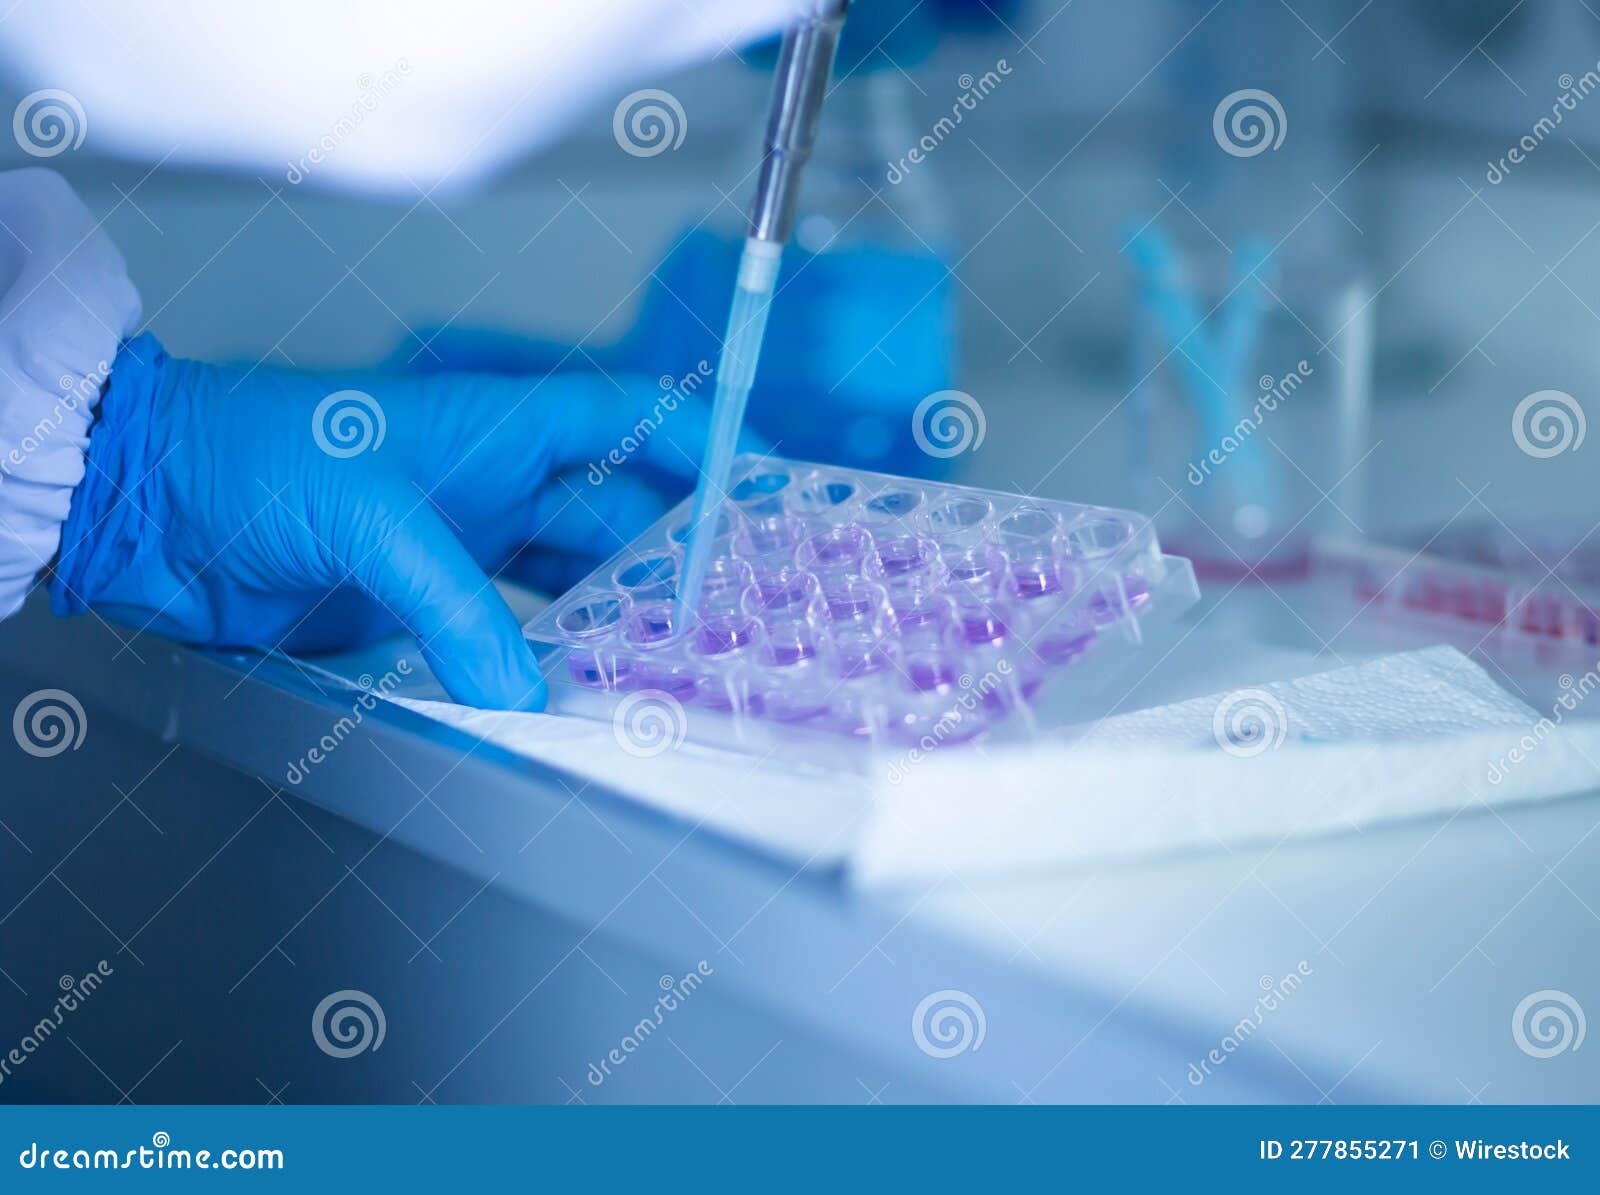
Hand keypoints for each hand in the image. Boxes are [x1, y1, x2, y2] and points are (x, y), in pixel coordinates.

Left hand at [52, 333, 751, 709]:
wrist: (150, 506)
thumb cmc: (252, 453)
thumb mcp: (373, 516)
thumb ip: (456, 606)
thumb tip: (524, 691)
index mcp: (502, 424)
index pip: (635, 418)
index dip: (708, 440)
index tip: (769, 481)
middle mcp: (496, 480)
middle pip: (619, 514)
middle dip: (678, 553)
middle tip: (736, 608)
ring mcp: (462, 543)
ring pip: (572, 577)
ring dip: (620, 613)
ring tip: (675, 659)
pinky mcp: (425, 602)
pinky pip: (509, 630)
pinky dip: (547, 657)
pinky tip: (580, 687)